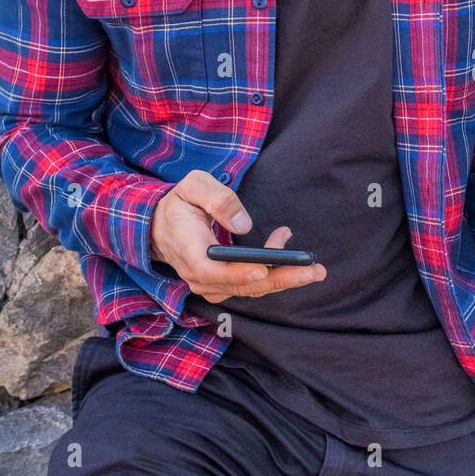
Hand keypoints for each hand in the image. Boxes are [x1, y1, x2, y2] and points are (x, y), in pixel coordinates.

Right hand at [148, 169, 326, 302]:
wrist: (161, 227)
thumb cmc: (180, 203)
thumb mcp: (193, 186)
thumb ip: (217, 198)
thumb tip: (243, 224)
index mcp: (188, 249)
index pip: (211, 270)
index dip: (237, 273)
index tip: (263, 268)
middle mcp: (199, 275)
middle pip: (241, 284)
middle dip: (280, 279)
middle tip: (312, 271)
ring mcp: (211, 284)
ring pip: (251, 288)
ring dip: (284, 279)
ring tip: (313, 268)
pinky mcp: (223, 285)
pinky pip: (251, 285)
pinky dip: (274, 274)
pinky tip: (292, 257)